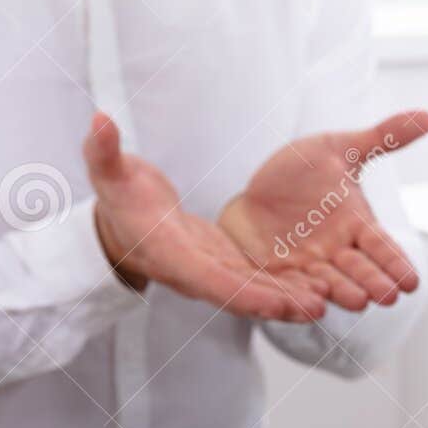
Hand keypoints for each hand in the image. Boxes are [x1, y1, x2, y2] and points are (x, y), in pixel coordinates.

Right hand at [83, 113, 327, 322]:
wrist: (125, 222)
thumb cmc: (120, 198)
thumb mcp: (110, 172)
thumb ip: (104, 151)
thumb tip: (99, 120)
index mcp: (170, 254)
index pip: (208, 279)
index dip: (242, 292)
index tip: (273, 302)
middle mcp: (195, 272)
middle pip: (240, 294)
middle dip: (277, 303)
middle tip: (317, 307)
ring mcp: (212, 273)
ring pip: (255, 292)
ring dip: (290, 299)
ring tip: (328, 302)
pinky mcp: (227, 266)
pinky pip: (259, 281)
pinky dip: (286, 287)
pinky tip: (319, 287)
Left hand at [219, 111, 427, 312]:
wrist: (253, 194)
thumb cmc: (301, 174)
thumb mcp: (338, 149)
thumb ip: (382, 137)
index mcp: (357, 224)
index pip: (382, 247)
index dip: (396, 263)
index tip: (413, 281)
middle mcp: (337, 251)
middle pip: (360, 270)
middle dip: (374, 282)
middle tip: (389, 296)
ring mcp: (308, 266)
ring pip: (329, 284)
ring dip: (343, 293)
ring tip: (358, 302)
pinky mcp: (277, 274)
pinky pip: (289, 287)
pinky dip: (301, 296)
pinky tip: (312, 303)